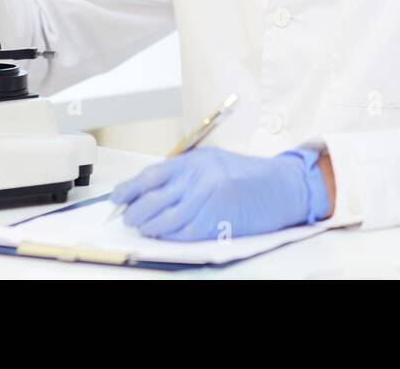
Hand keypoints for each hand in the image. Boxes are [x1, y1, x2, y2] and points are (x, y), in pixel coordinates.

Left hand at [110, 147, 331, 240]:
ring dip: (149, 227)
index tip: (116, 198)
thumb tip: (151, 189)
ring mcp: (206, 201)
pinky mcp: (216, 222)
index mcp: (195, 161)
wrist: (283, 187)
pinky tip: (165, 235)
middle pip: (151, 200)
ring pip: (163, 221)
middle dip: (134, 212)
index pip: (150, 176)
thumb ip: (185, 173)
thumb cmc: (250, 175)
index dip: (128, 189)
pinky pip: (182, 234)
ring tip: (145, 228)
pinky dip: (169, 237)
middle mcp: (198, 179)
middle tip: (129, 217)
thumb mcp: (214, 162)